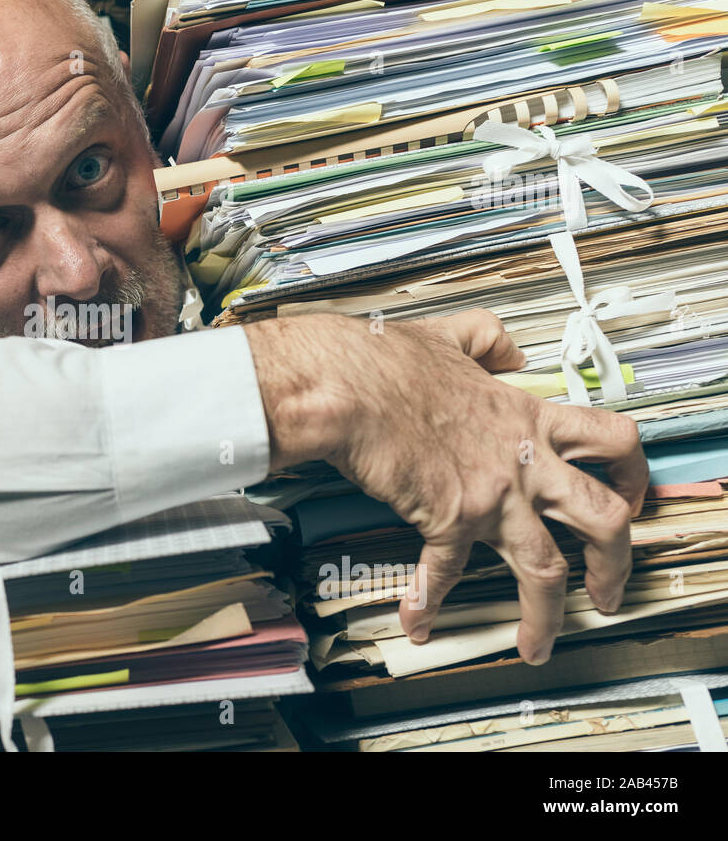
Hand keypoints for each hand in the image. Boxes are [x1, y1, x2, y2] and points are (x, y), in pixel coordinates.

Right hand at [244, 309, 646, 664]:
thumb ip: (488, 340)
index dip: (632, 473)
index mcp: (528, 418)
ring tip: (539, 644)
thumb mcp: (452, 334)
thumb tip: (505, 350)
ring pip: (544, 567)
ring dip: (546, 616)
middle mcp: (522, 462)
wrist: (347, 388)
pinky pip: (443, 573)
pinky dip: (426, 602)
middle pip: (604, 519)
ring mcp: (489, 495)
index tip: (628, 496)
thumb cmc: (387, 361)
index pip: (613, 440)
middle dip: (616, 563)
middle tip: (608, 589)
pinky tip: (416, 620)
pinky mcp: (445, 518)